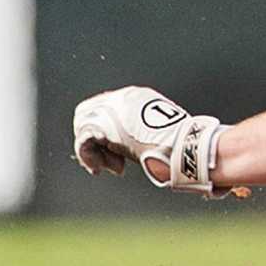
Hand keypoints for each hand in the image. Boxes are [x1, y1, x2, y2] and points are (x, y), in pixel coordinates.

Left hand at [72, 86, 231, 195]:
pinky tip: (103, 168)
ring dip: (95, 154)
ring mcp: (111, 109)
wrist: (181, 146)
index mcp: (137, 97)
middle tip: (110, 164)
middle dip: (95, 143)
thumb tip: (138, 151)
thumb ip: (141, 134)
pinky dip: (90, 158)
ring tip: (114, 167)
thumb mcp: (157, 134)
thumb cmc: (178, 146)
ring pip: (83, 128)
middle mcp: (122, 97)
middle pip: (88, 115)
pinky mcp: (103, 123)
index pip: (106, 109)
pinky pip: (83, 140)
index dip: (104, 134)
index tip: (117, 156)